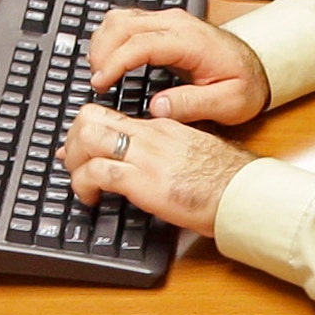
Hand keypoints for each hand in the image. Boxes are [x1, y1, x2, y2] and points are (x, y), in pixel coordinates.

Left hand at [60, 105, 247, 234]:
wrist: (242, 193)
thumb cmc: (225, 181)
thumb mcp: (191, 155)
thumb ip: (165, 152)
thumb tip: (145, 165)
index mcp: (161, 126)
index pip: (110, 114)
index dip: (85, 131)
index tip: (78, 150)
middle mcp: (149, 134)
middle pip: (90, 118)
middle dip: (72, 142)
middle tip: (72, 164)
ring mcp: (145, 156)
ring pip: (87, 139)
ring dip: (73, 163)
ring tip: (80, 184)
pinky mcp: (143, 181)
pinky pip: (97, 172)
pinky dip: (83, 185)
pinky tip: (90, 199)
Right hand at [87, 9, 264, 126]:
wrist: (260, 65)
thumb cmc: (245, 83)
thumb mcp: (229, 103)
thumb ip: (194, 105)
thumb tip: (159, 107)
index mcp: (191, 41)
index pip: (141, 43)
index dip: (115, 62)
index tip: (100, 83)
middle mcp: (176, 23)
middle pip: (122, 23)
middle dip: (101, 51)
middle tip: (97, 82)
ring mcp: (168, 20)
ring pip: (120, 17)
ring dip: (102, 42)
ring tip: (100, 72)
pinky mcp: (162, 24)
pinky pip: (126, 20)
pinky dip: (110, 37)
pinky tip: (108, 59)